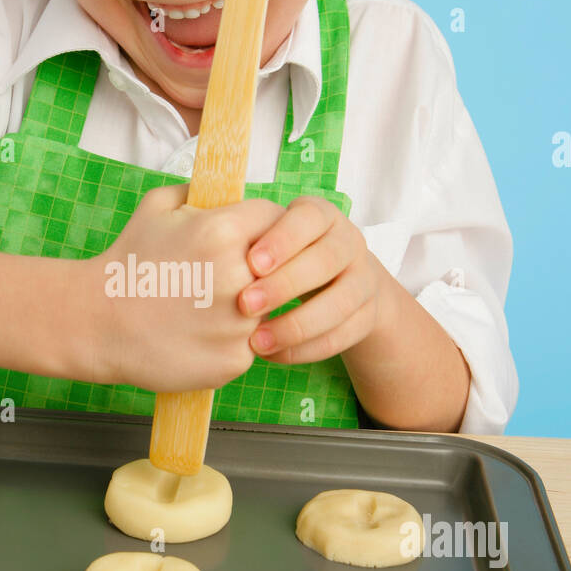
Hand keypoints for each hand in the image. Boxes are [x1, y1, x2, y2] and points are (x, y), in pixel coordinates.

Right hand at [82, 184, 285, 391]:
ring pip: (270, 309)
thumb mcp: (158, 207)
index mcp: (223, 231)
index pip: (277, 219)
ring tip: (207, 307)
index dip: (265, 229)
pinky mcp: (235, 359)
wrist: (98, 323)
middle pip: (282, 265)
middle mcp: (239, 276)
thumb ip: (202, 192)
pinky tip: (199, 335)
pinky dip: (232, 340)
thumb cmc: (129, 264)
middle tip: (229, 277)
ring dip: (251, 307)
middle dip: (262, 269)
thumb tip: (230, 191)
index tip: (253, 240)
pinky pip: (251, 344)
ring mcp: (240, 322)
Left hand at [236, 195, 392, 362]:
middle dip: (284, 285)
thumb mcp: (265, 237)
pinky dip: (307, 349)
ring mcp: (363, 279)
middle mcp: (349, 242)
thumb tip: (202, 225)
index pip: (308, 219)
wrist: (334, 283)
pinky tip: (272, 354)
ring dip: (296, 325)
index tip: (250, 264)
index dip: (281, 240)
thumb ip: (242, 232)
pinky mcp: (368, 315)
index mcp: (321, 216)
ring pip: (341, 302)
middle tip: (245, 305)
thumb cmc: (281, 257)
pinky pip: (344, 335)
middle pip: (326, 260)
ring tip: (256, 341)